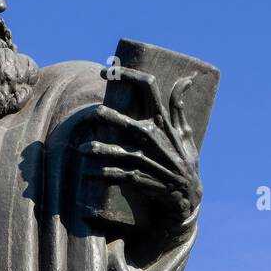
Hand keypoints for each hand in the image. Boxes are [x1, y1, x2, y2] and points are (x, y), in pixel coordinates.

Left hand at [78, 67, 202, 237]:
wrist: (189, 199)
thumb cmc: (184, 162)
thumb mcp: (186, 134)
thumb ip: (179, 107)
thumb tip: (185, 79)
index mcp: (164, 122)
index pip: (149, 86)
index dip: (127, 74)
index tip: (106, 70)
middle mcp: (157, 138)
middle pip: (127, 121)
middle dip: (106, 117)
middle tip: (88, 116)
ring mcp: (151, 161)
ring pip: (121, 152)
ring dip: (99, 151)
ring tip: (81, 150)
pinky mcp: (145, 180)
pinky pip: (121, 176)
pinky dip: (104, 175)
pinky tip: (89, 175)